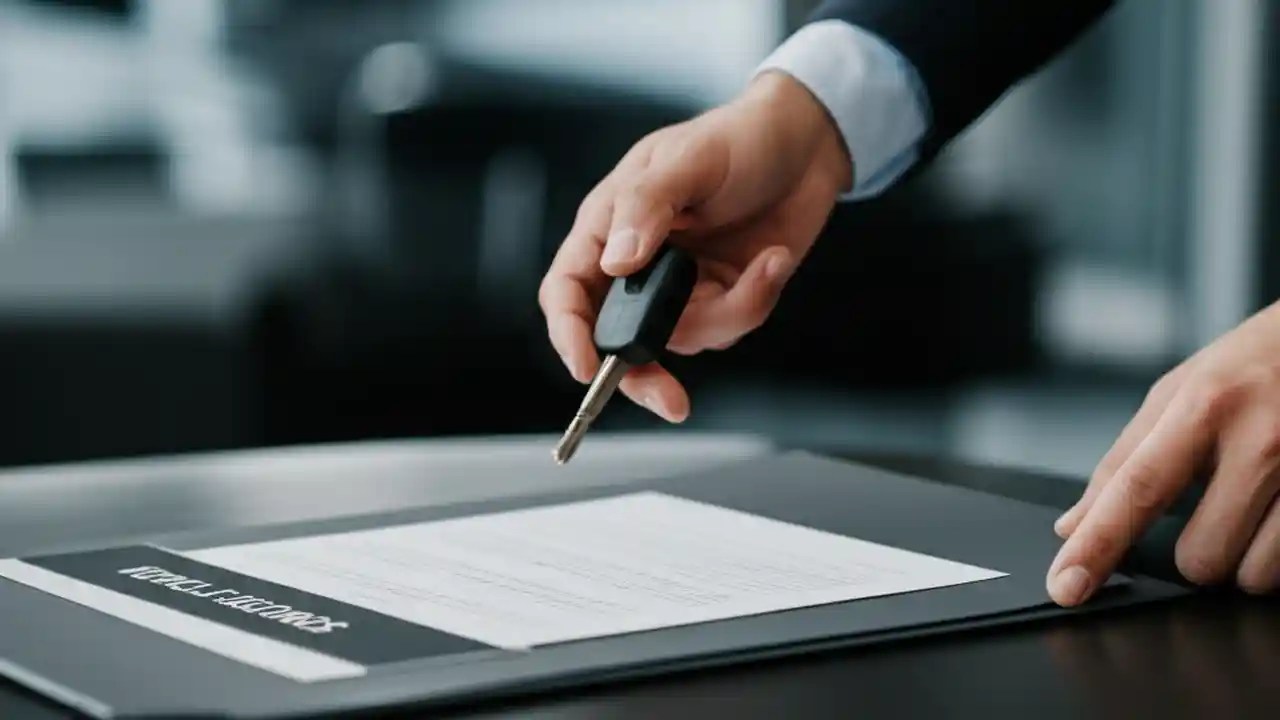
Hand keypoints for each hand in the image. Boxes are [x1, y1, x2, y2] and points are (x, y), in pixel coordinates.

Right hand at [539, 72, 850, 421]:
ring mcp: (680, 287)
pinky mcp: (723, 298)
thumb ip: (646, 207)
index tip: (586, 367)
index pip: (567, 290)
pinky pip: (730, 326)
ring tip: (768, 260)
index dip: (568, 333)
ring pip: (685, 340)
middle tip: (671, 400)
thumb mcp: (688, 161)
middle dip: (643, 374)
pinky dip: (758, 298)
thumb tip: (616, 261)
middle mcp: (638, 264)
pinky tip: (774, 259)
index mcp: (608, 226)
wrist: (806, 142)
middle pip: (615, 339)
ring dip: (731, 313)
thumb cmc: (736, 138)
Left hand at [1050, 301, 1279, 604]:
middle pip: (1200, 556)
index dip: (1096, 545)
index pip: (1136, 488)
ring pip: (1254, 576)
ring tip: (1260, 504)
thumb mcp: (1183, 390)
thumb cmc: (1255, 366)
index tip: (1066, 587)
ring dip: (1247, 557)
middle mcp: (1263, 438)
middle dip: (1197, 550)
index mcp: (1205, 405)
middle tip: (1217, 507)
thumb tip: (1074, 525)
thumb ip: (1125, 459)